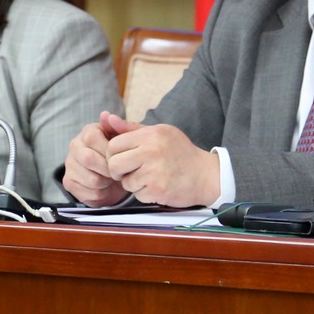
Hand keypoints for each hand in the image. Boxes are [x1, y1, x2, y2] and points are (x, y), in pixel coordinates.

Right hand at [61, 112, 136, 206]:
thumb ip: (120, 127)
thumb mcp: (126, 140)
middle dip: (108, 169)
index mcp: (88, 131)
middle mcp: (75, 146)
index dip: (108, 151)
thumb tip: (106, 114)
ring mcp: (69, 165)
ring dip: (107, 183)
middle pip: (89, 159)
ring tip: (112, 179)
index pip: (92, 138)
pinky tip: (104, 187)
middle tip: (118, 172)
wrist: (113, 176)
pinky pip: (88, 193)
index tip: (120, 157)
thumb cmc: (120, 154)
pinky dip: (102, 193)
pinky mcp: (68, 182)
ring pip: (91, 179)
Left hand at [103, 123, 219, 207]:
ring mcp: (154, 171)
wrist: (205, 175)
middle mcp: (151, 151)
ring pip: (124, 182)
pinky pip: (137, 194)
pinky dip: (144, 193)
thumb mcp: (160, 133)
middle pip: (113, 164)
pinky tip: (156, 186)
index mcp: (150, 135)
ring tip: (148, 178)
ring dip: (133, 183)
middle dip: (117, 171)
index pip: (113, 144)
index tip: (123, 159)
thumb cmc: (180, 153)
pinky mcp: (157, 189)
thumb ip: (132, 128)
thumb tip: (108, 118)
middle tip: (129, 172)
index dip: (113, 154)